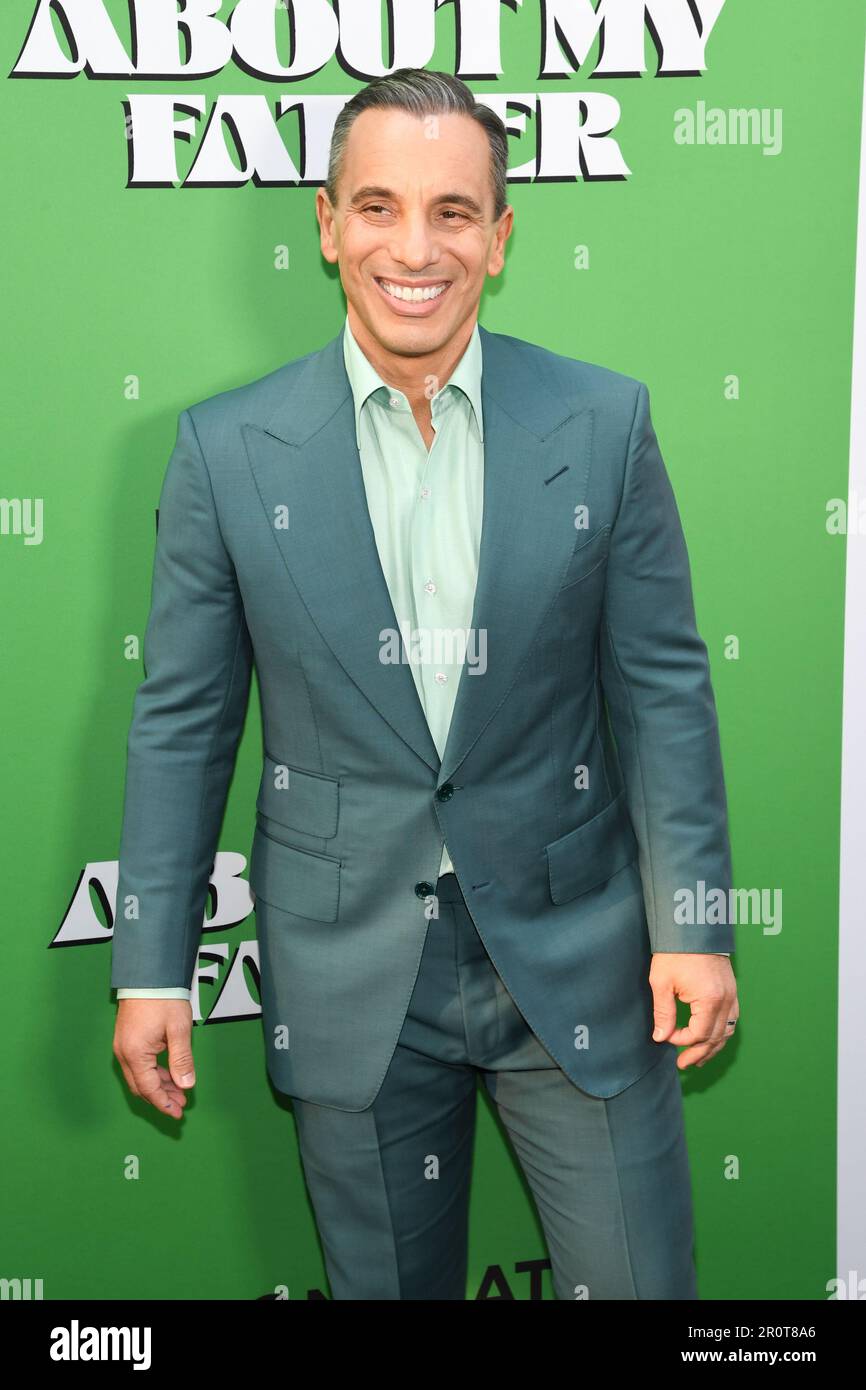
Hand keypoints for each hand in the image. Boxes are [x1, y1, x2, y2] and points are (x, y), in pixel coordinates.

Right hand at [113, 999, 194, 1120]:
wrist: (148, 974)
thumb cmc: (163, 998)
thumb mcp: (178, 1030)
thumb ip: (182, 1059)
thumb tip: (186, 1085)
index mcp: (135, 1053)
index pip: (149, 1088)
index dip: (164, 1103)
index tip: (177, 1113)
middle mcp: (124, 1053)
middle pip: (141, 1086)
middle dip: (161, 1098)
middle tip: (181, 1105)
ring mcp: (124, 1046)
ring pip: (140, 1076)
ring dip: (159, 1086)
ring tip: (179, 1091)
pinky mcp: (127, 1040)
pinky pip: (139, 1065)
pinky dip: (154, 1073)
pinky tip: (169, 1074)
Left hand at [649, 954, 738, 1071]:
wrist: (692, 927)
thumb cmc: (675, 952)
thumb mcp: (662, 982)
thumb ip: (664, 1013)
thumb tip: (661, 1037)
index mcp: (710, 1000)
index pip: (698, 1034)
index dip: (681, 1040)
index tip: (666, 1036)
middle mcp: (726, 1000)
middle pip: (715, 1037)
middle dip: (699, 1053)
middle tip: (683, 1064)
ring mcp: (732, 995)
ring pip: (727, 1031)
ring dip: (712, 1047)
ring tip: (698, 1059)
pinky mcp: (732, 990)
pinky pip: (732, 1019)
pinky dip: (722, 1033)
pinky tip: (712, 1039)